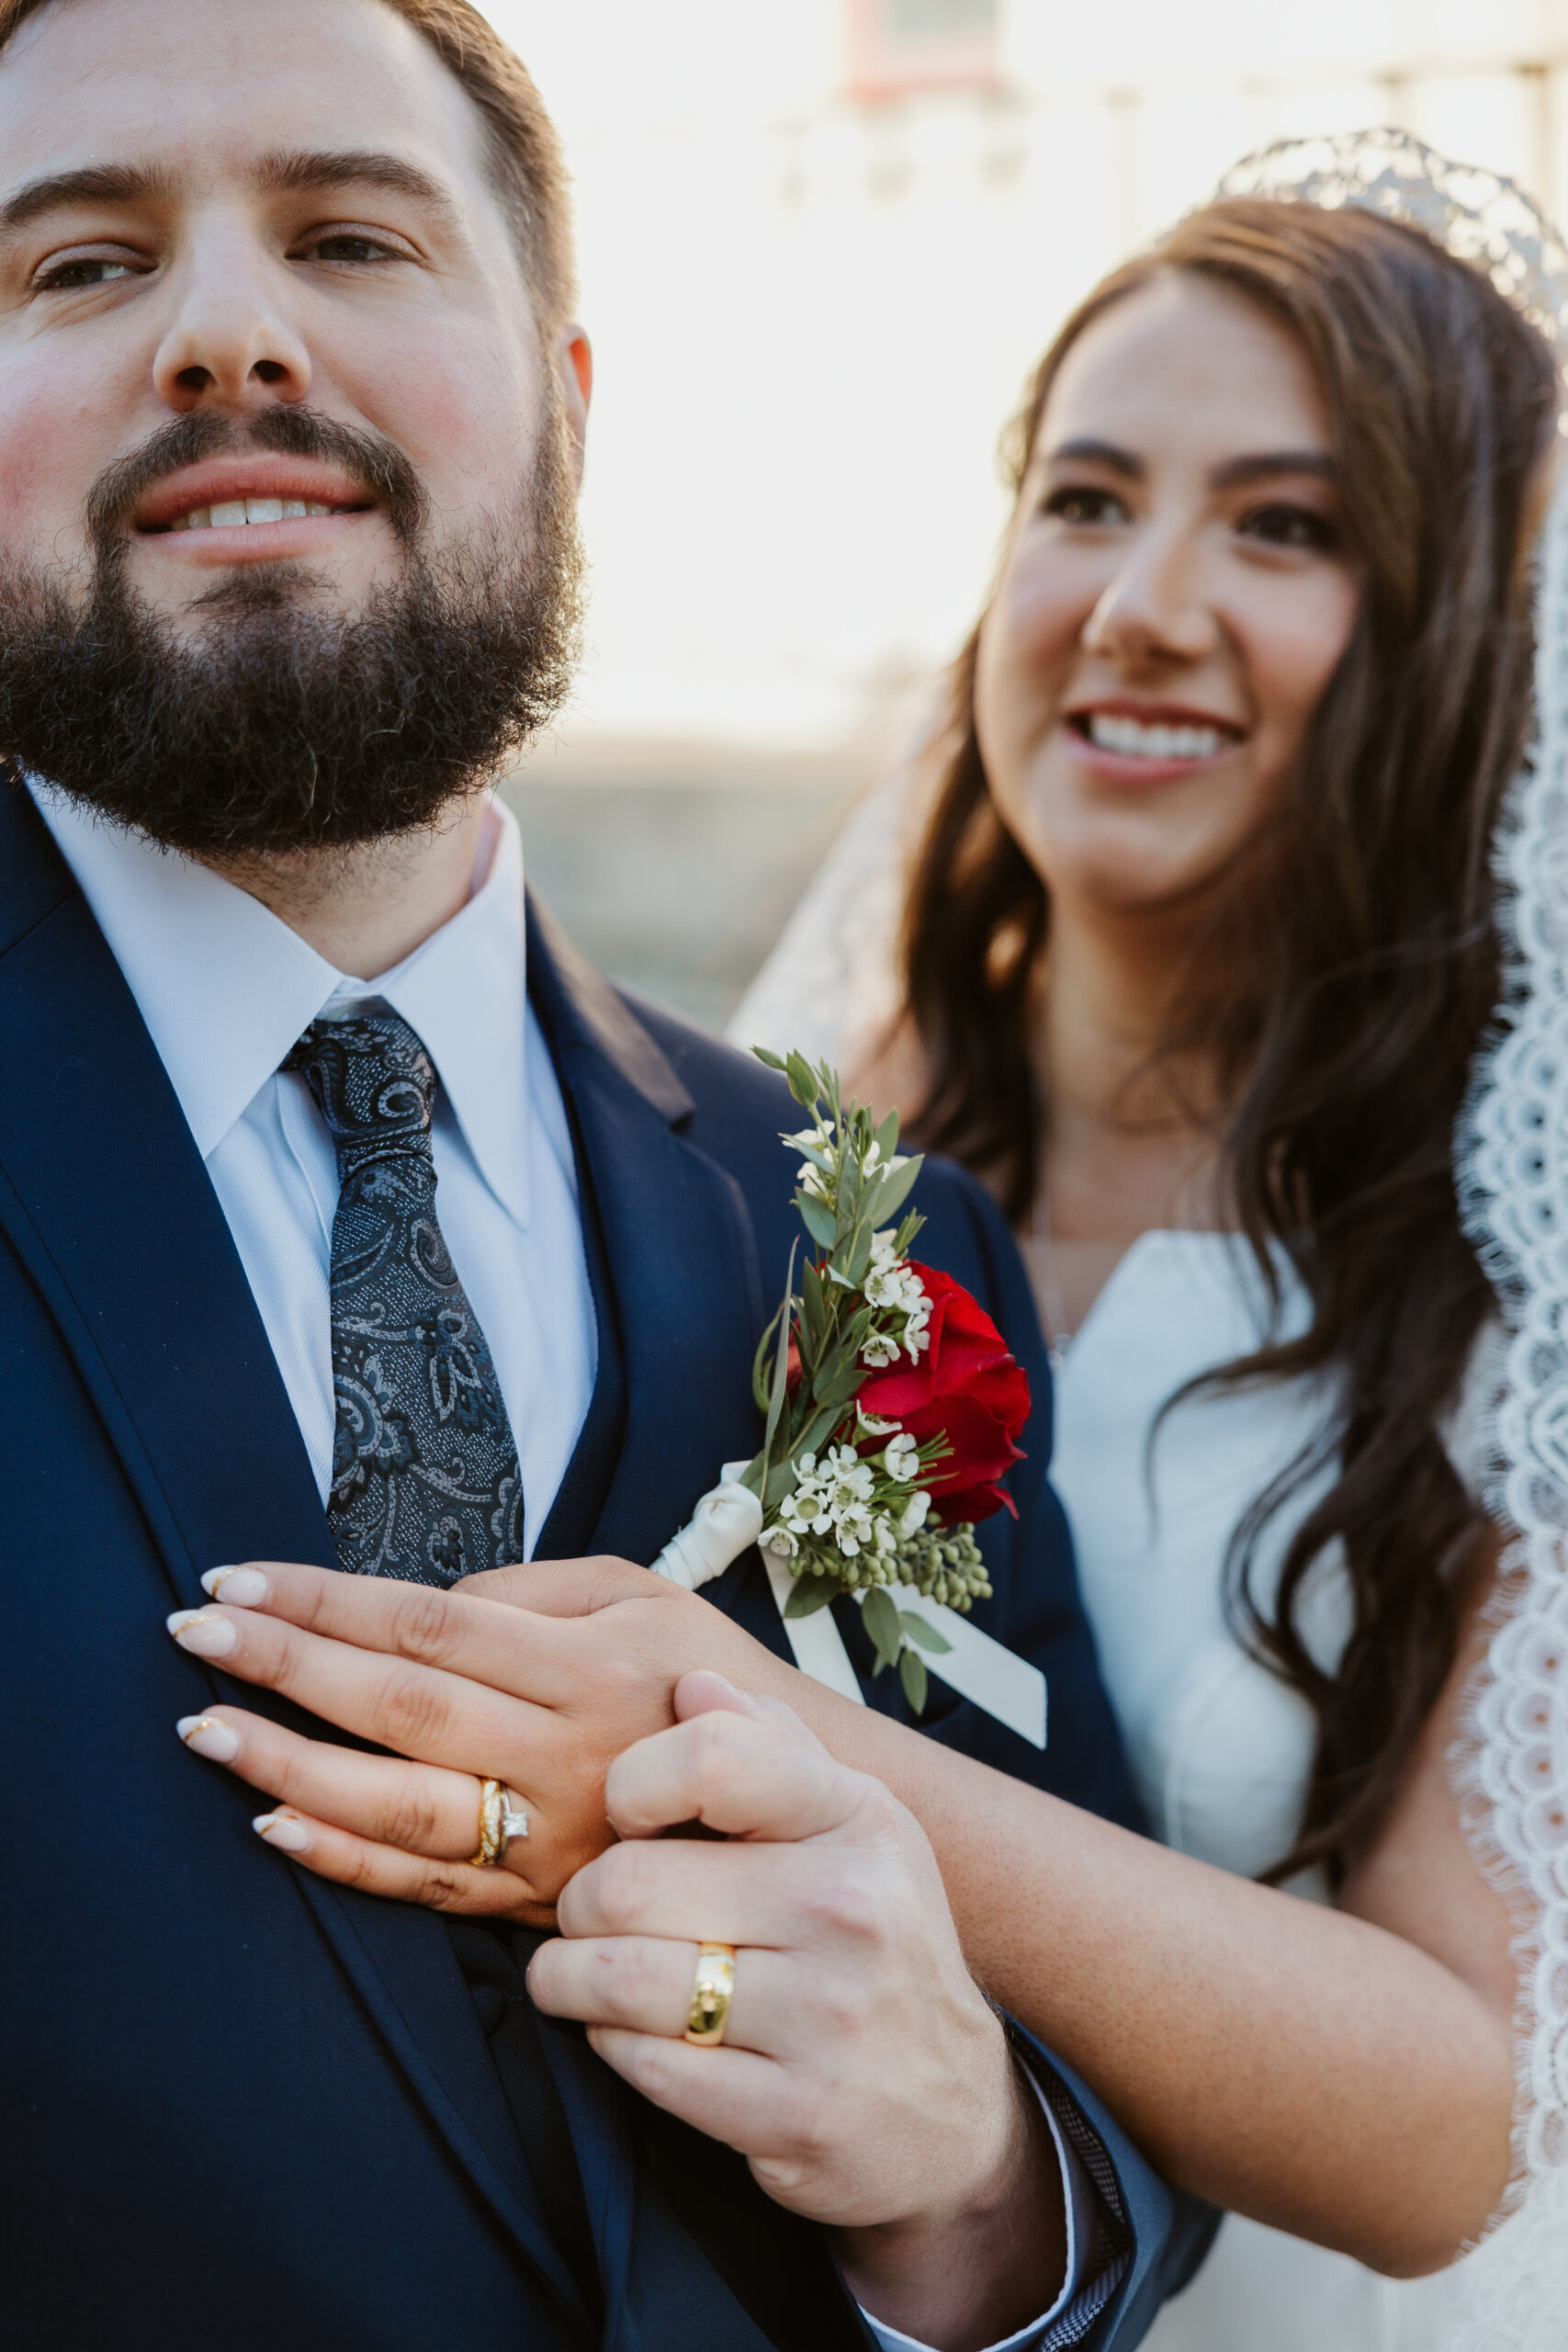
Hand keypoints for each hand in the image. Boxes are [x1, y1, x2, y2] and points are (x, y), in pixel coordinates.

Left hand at [165, 1555, 789, 1924]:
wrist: (801, 1815)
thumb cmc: (708, 1681)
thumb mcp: (647, 1596)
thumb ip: (536, 1593)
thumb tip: (427, 1609)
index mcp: (592, 1660)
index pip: (431, 1624)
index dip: (328, 1598)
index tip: (239, 1575)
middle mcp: (566, 1749)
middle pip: (401, 1704)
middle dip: (286, 1663)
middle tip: (193, 1630)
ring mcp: (550, 1835)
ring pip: (401, 1801)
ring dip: (290, 1764)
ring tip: (205, 1730)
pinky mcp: (539, 1903)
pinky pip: (429, 1887)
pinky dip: (346, 1859)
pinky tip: (275, 1827)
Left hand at [530, 1671, 1064, 2351]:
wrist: (955, 2112)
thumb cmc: (876, 1944)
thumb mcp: (852, 1827)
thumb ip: (771, 1746)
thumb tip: (690, 1682)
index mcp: (859, 1817)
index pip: (710, 1756)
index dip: (633, 1782)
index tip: (628, 1818)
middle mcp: (852, 1908)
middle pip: (627, 1882)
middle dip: (577, 1906)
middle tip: (587, 1918)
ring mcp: (829, 2018)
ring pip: (617, 1979)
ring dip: (570, 1982)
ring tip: (580, 1977)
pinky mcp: (798, 2116)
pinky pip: (643, 2067)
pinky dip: (612, 2047)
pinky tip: (635, 2036)